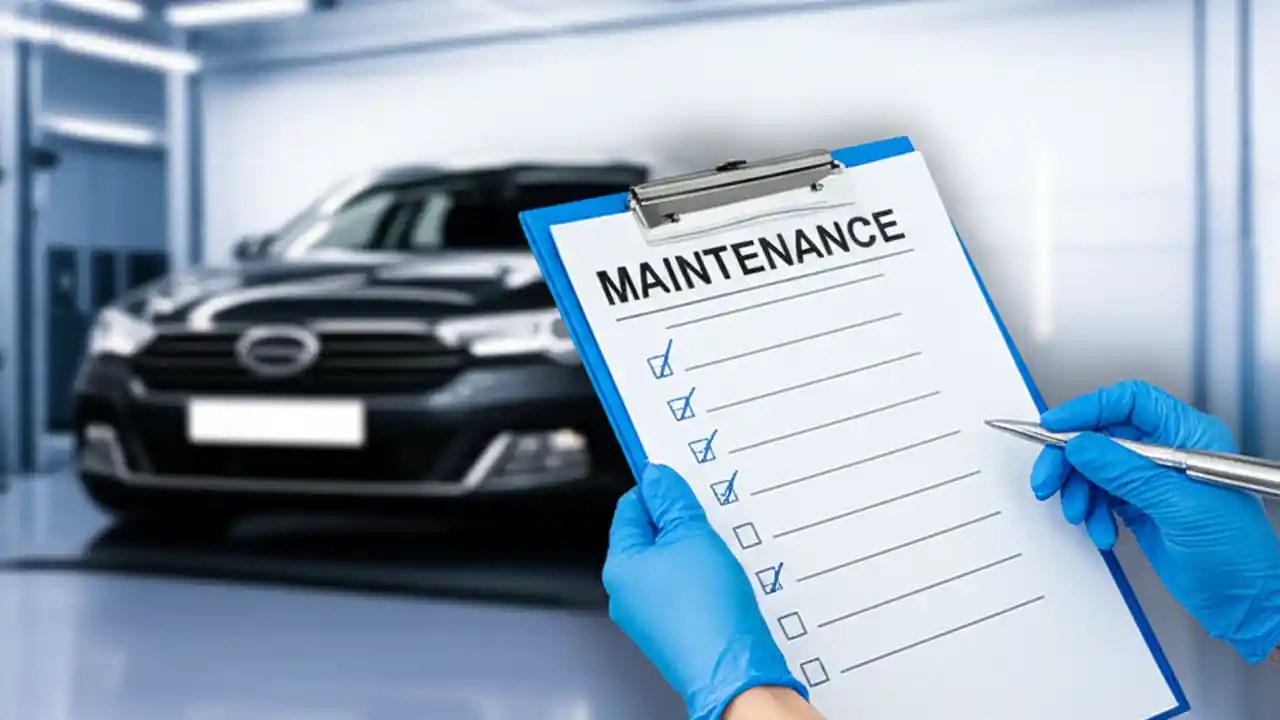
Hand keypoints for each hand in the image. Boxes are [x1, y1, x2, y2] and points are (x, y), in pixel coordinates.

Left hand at [603, 463, 806, 718]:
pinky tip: (722, 581)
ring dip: (693, 552)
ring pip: (668, 565)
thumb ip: (672, 501)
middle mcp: (625, 593)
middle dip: (680, 524)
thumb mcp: (692, 535)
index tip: (683, 485)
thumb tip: (656, 476)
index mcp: (620, 565)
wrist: (732, 671)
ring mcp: (647, 615)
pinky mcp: (671, 632)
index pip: (630, 509)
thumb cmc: (708, 609)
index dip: (658, 492)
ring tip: (720, 553)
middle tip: (708, 521)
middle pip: (649, 537)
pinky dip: (700, 580)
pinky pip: (681, 592)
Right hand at [1030, 380, 1279, 661]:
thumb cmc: (1237, 553)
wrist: (1244, 603)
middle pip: (1103, 436)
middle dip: (1071, 459)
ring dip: (1080, 492)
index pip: (1131, 403)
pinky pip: (1099, 498)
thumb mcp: (1179, 506)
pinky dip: (1093, 514)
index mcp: (1189, 437)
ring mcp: (1152, 481)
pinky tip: (1103, 532)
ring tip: (1081, 515)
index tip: (1055, 425)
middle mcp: (1168, 453)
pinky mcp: (1140, 507)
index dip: (1089, 409)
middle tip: (1048, 480)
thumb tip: (1082, 445)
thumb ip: (1126, 472)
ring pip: (1094, 468)